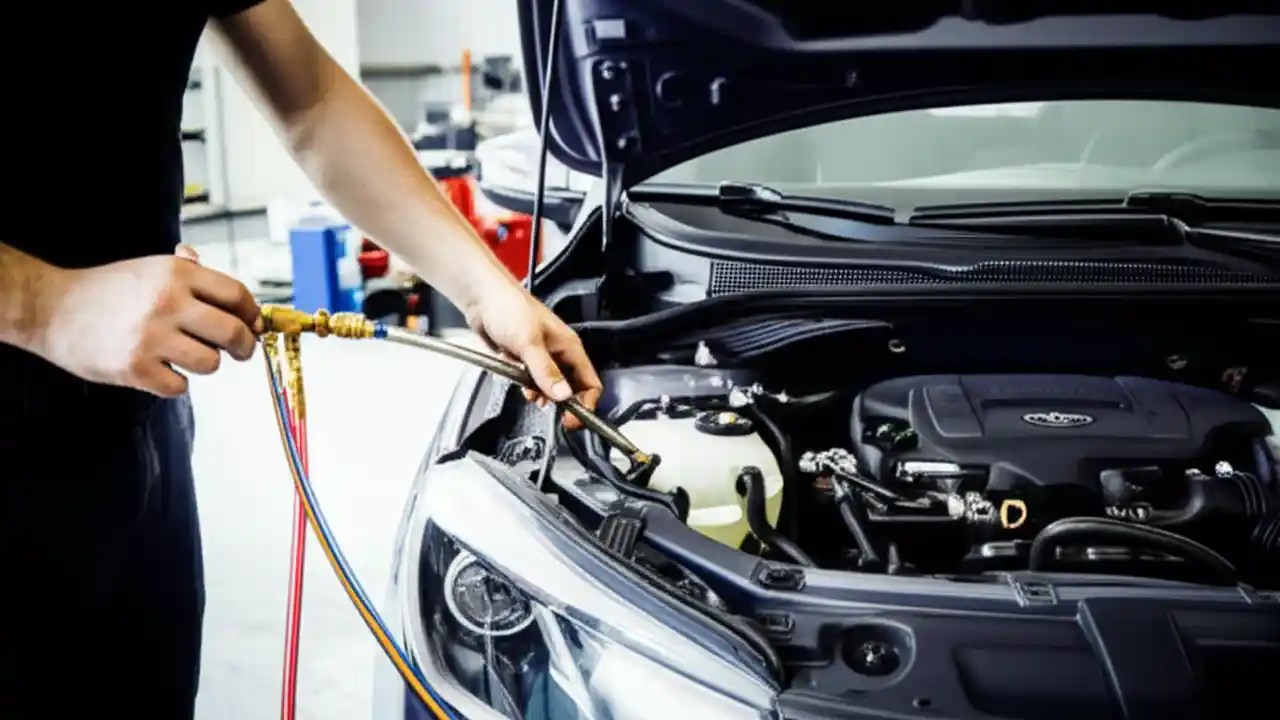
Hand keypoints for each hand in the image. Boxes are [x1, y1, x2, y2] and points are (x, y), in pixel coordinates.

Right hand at [28, 252, 262, 396]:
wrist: (52, 308)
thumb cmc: (110, 289)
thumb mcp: (152, 268)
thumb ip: (195, 277)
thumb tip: (243, 302)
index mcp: (176, 274)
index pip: (237, 295)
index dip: (253, 314)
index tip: (255, 325)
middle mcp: (167, 302)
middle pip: (233, 332)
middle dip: (245, 346)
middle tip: (241, 351)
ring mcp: (151, 337)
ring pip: (211, 363)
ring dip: (206, 363)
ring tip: (187, 354)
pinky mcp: (135, 368)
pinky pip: (180, 386)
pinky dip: (175, 382)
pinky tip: (161, 369)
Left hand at [464, 283, 602, 429]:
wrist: (482, 299)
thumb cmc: (509, 307)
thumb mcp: (529, 342)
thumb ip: (546, 371)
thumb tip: (563, 395)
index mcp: (569, 347)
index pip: (590, 382)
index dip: (586, 404)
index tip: (572, 419)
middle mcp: (559, 354)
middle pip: (572, 389)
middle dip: (564, 403)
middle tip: (555, 416)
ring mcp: (542, 358)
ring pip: (552, 387)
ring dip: (543, 396)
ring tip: (532, 396)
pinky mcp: (525, 361)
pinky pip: (533, 382)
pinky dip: (528, 388)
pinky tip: (521, 386)